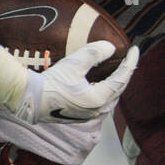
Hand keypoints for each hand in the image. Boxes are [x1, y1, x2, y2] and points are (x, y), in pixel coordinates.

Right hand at [14, 41, 138, 123]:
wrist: (29, 100)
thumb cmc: (50, 83)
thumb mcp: (73, 64)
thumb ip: (94, 53)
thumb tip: (111, 48)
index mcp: (99, 99)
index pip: (122, 78)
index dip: (130, 62)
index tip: (135, 50)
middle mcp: (97, 110)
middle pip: (119, 89)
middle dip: (125, 73)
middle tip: (128, 58)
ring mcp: (89, 115)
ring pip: (110, 98)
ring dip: (115, 83)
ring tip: (118, 69)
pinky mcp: (80, 116)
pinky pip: (101, 102)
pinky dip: (105, 90)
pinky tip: (102, 83)